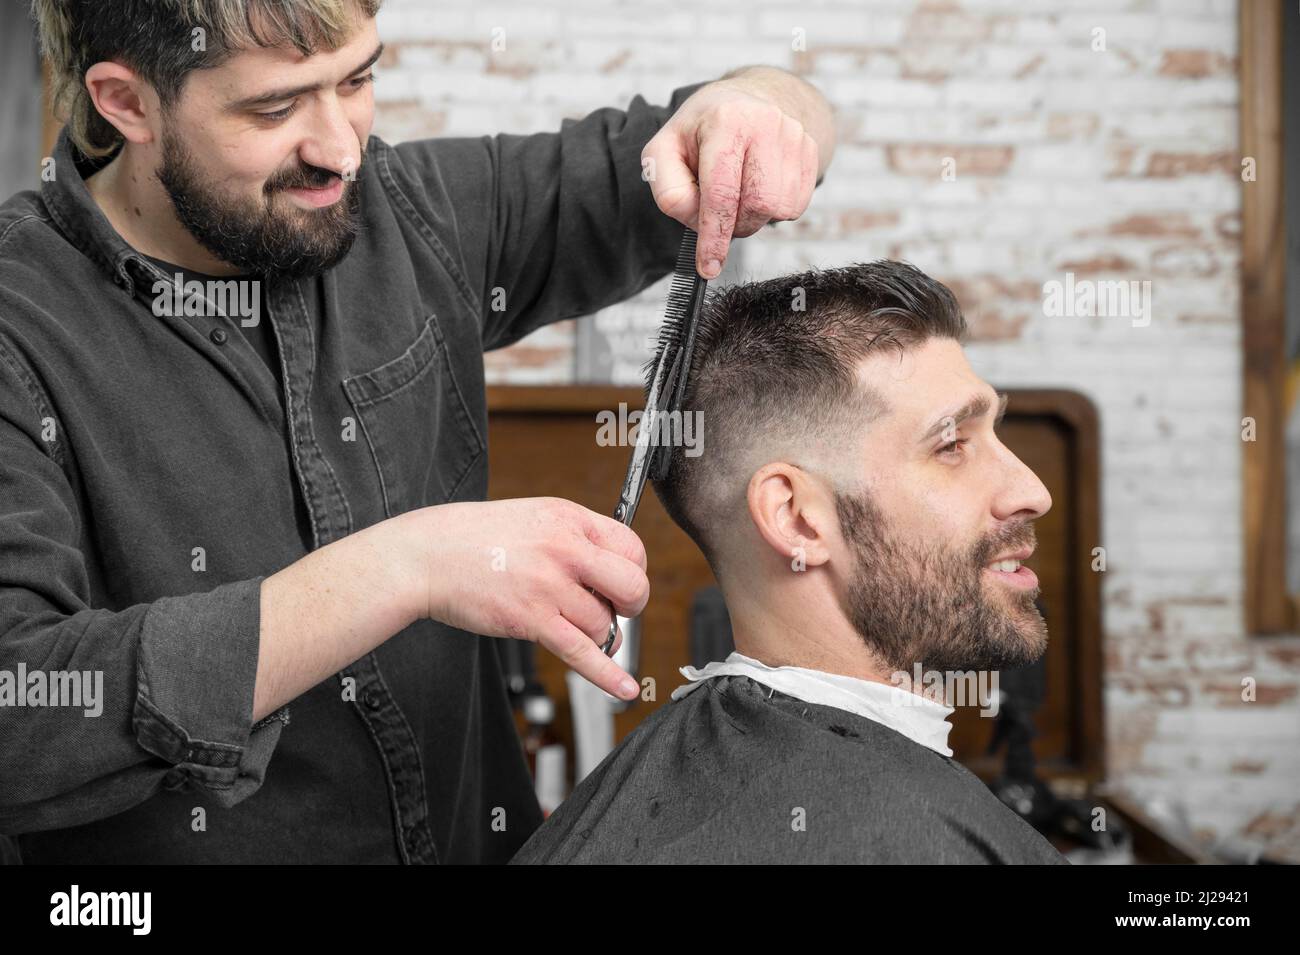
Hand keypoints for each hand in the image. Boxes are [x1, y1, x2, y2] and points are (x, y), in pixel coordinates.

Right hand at [406, 497, 648, 699]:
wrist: (427, 556)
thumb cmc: (475, 538)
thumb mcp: (535, 516)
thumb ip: (575, 537)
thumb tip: (611, 572)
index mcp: (569, 518)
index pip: (632, 547)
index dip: (634, 571)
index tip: (620, 584)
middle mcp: (565, 549)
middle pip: (632, 586)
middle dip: (631, 606)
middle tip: (614, 611)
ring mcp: (549, 585)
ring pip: (603, 625)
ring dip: (597, 636)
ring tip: (573, 628)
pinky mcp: (531, 619)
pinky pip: (582, 653)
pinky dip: (608, 675)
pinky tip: (624, 688)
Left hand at [642, 80, 820, 278]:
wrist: (743, 101)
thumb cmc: (699, 133)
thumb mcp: (664, 152)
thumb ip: (669, 190)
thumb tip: (697, 223)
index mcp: (725, 121)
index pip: (721, 192)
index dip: (714, 236)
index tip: (709, 266)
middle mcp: (766, 123)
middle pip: (757, 205)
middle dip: (735, 225)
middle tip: (719, 215)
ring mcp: (794, 136)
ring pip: (780, 209)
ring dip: (754, 218)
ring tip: (738, 195)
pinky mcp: (811, 151)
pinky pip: (796, 206)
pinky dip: (773, 210)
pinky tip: (757, 188)